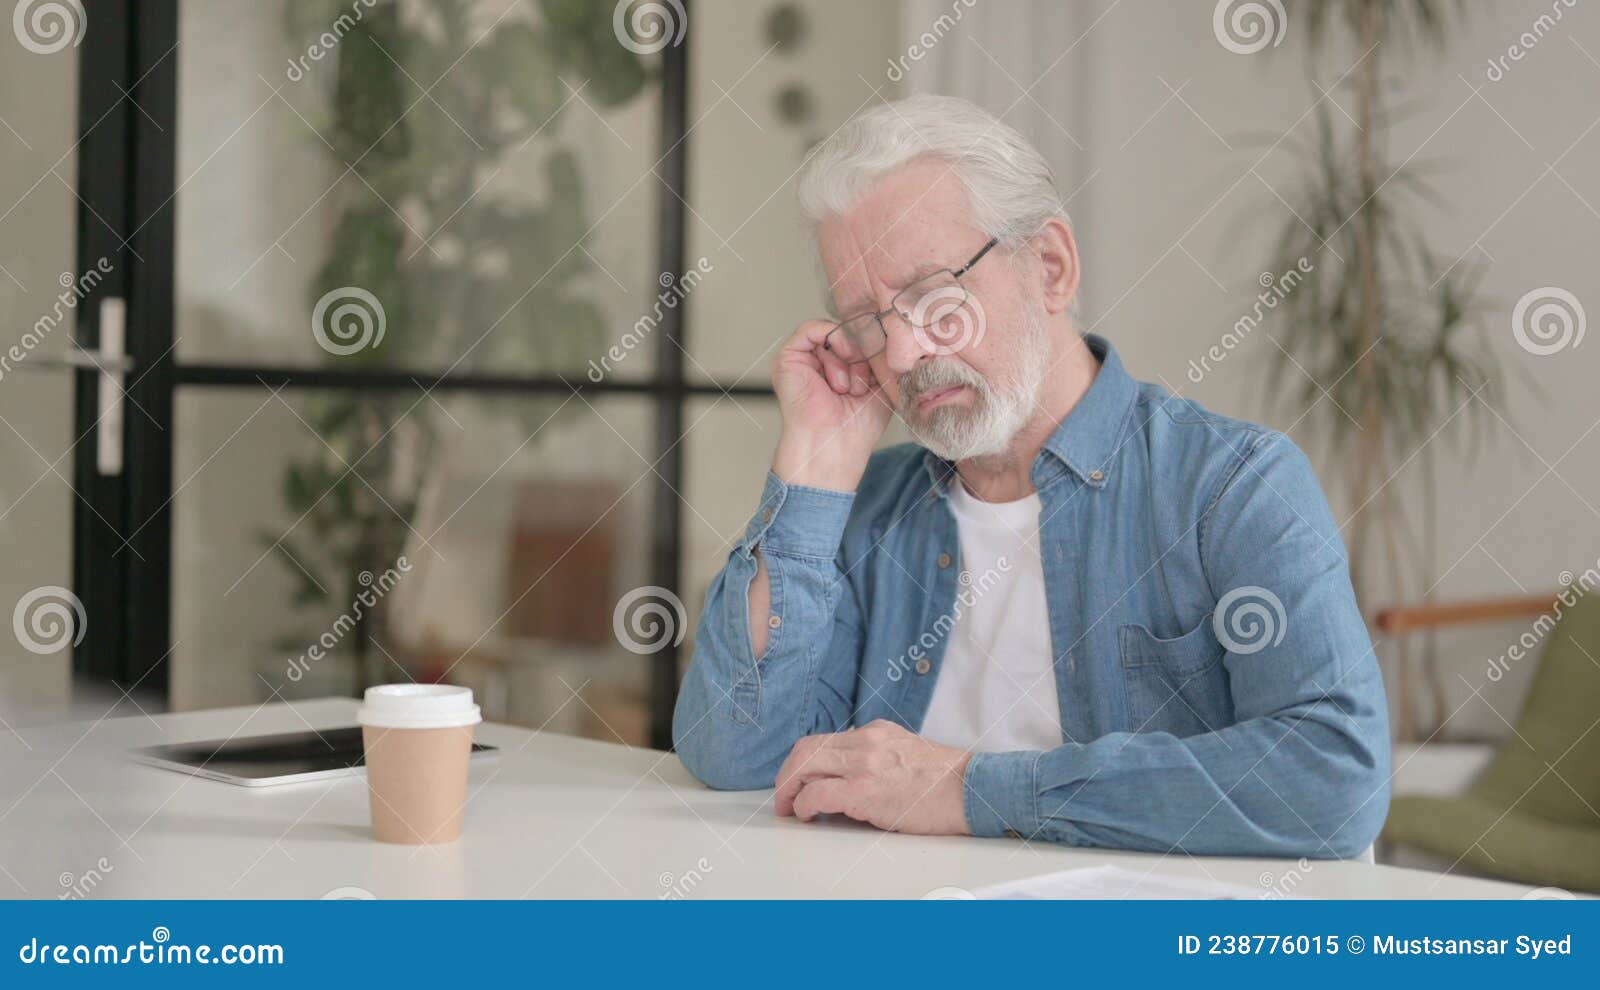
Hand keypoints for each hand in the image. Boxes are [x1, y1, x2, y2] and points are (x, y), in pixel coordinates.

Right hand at [770, 320, 893, 491]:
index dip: (872, 347)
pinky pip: (812, 329)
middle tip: (861, 385)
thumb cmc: (857, 426)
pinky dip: (832, 343)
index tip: (881, 367)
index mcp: (838, 368)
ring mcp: (802, 360)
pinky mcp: (788, 358)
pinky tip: (838, 374)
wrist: (836, 447)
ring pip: (832, 332)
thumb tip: (885, 333)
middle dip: (861, 355)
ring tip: (846, 389)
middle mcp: (819, 362)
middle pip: (846, 333)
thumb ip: (880, 357)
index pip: (857, 337)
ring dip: (847, 359)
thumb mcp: (881, 384)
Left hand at [773, 720, 971, 834]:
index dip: (804, 762)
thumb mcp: (907, 754)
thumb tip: (847, 783)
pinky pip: (816, 794)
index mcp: (876, 732)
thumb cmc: (948, 782)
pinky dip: (803, 805)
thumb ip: (877, 759)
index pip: (825, 740)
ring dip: (788, 788)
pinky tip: (806, 815)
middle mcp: (866, 741)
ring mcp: (864, 764)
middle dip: (787, 774)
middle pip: (806, 748)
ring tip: (789, 808)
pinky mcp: (864, 791)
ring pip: (804, 765)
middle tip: (784, 797)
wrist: (974, 789)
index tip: (799, 780)